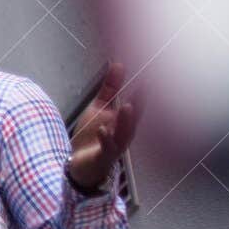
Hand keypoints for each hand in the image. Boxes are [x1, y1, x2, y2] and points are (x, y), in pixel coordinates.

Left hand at [67, 61, 138, 192]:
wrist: (78, 163)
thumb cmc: (92, 136)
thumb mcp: (99, 107)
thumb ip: (110, 88)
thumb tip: (118, 64)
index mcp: (124, 119)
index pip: (137, 103)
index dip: (143, 90)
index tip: (150, 75)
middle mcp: (124, 132)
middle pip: (134, 118)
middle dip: (141, 104)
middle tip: (146, 87)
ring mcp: (115, 145)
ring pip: (124, 133)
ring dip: (126, 121)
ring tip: (127, 106)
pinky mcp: (103, 157)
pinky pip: (107, 148)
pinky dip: (106, 139)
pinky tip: (104, 130)